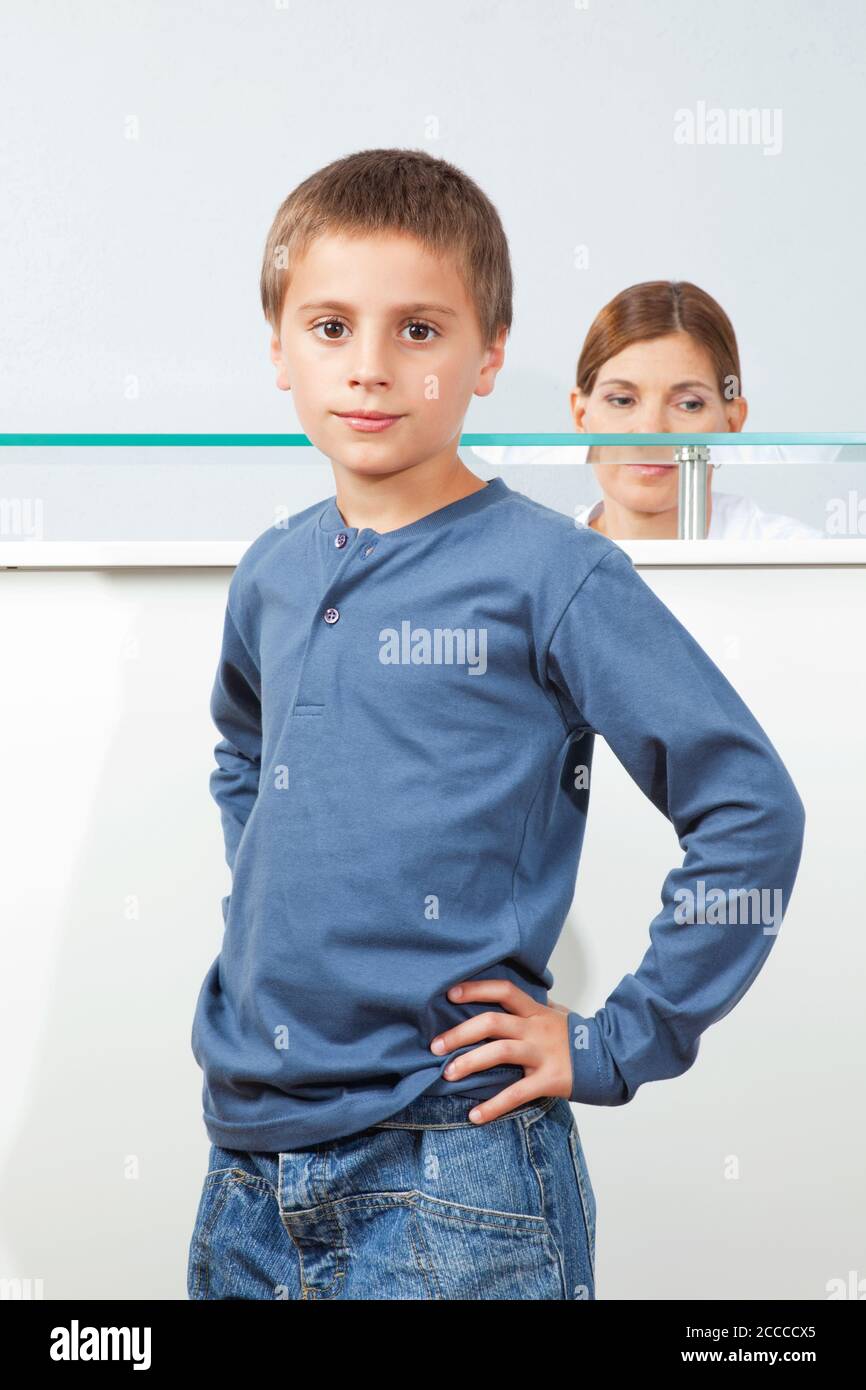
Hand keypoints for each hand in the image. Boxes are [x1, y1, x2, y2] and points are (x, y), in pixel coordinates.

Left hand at [429, 979, 572, 1123]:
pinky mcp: (550, 1080)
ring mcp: (543, 1053)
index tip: (450, 994)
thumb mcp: (556, 1013)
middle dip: (460, 1033)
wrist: (611, 1059)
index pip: (504, 991)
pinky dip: (493, 1106)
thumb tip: (507, 996)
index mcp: (536, 1011)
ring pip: (500, 1052)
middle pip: (493, 1022)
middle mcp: (536, 1028)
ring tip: (448, 1074)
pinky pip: (517, 1093)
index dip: (476, 989)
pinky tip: (474, 1115)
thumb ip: (532, 1005)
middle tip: (435, 1046)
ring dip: (470, 1063)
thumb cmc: (577, 1036)